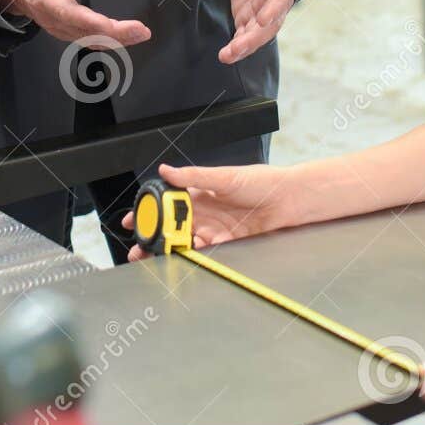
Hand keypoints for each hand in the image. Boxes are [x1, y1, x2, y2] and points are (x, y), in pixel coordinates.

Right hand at [1, 0, 150, 45]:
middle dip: (113, 34)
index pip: (67, 13)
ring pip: (91, 39)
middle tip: (141, 31)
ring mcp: (63, 28)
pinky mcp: (71, 31)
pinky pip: (92, 39)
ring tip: (141, 34)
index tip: (110, 26)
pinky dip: (111, 41)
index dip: (88, 22)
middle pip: (85, 31)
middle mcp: (55, 19)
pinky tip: (130, 37)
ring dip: (117, 40)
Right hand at [120, 161, 308, 260]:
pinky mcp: (230, 243)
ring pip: (188, 242)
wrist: (291, 200)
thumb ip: (194, 176)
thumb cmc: (263, 182)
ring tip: (163, 253)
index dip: (150, 212)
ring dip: (174, 249)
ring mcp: (216, 229)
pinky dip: (202, 252)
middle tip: (139, 248)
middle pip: (173, 227)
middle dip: (154, 238)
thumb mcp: (225, 176)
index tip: (133, 220)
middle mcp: (205, 213)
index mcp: (200, 193)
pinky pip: (210, 251)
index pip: (168, 203)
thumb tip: (166, 170)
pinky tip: (201, 248)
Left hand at [219, 0, 305, 64]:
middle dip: (254, 37)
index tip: (265, 17)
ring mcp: (260, 13)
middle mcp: (274, 3)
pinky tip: (224, 55)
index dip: (274, 9)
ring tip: (227, 56)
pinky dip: (235, 46)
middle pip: (267, 25)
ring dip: (242, 46)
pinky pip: (242, 35)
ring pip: (254, 34)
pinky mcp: (246, 17)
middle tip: (239, 47)